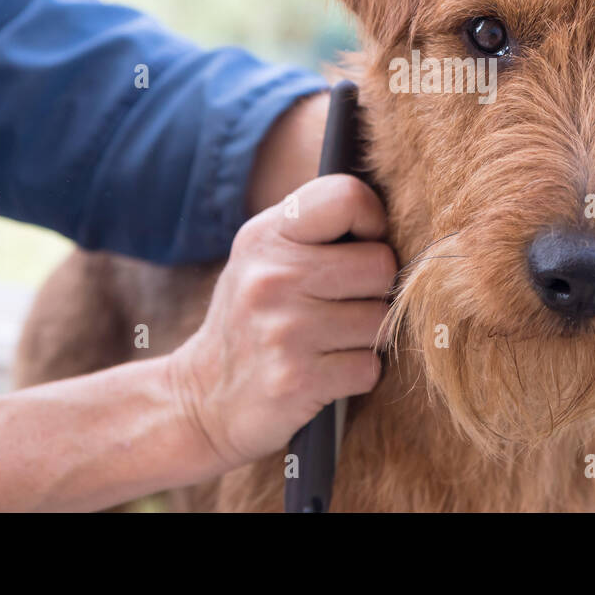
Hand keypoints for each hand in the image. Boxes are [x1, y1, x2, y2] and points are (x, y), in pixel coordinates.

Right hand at [168, 174, 395, 469]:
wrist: (203, 398)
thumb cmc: (254, 318)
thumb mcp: (263, 257)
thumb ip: (316, 230)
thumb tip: (391, 218)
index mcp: (266, 236)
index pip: (346, 196)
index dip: (371, 220)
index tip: (360, 245)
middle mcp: (272, 277)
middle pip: (381, 265)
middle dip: (374, 290)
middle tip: (342, 305)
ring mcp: (284, 329)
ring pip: (381, 320)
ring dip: (367, 336)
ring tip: (329, 340)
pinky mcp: (296, 379)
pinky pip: (370, 367)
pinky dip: (357, 374)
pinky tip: (325, 371)